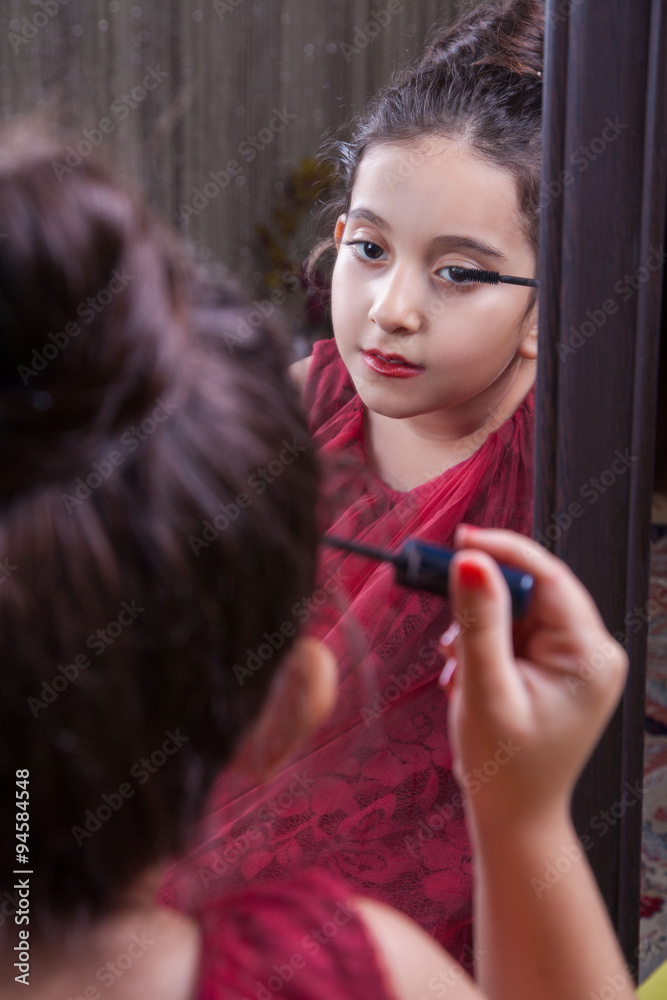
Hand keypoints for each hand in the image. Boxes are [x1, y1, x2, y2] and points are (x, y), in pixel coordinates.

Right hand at [440, 526, 627, 831]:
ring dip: (480, 631)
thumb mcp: (484, 691)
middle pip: (533, 592)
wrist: (515, 817)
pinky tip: (470, 677)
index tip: (458, 541)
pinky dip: (486, 646)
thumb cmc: (503, 769)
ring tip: (459, 673)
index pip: (549, 578)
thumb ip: (478, 623)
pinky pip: (518, 632)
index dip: (503, 551)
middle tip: (447, 631)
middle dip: (484, 606)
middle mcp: (593, 652)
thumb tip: (472, 560)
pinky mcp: (558, 668)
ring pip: (520, 611)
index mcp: (589, 657)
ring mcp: (578, 660)